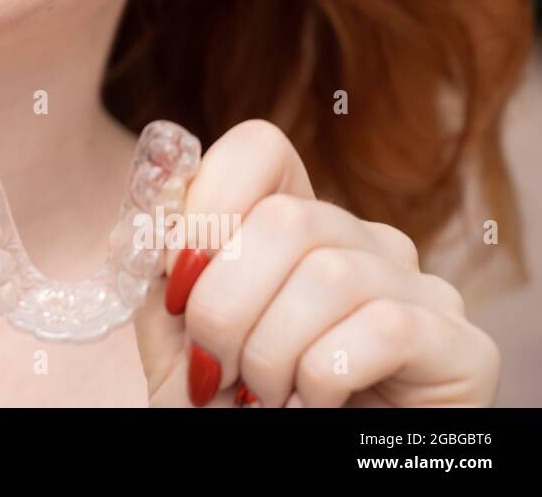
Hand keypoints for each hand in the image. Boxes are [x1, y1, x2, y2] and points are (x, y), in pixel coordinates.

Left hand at [135, 120, 498, 406]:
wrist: (278, 480)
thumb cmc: (228, 404)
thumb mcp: (171, 329)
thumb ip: (156, 257)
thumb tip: (152, 194)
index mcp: (291, 222)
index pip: (260, 148)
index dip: (207, 205)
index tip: (176, 283)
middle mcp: (360, 239)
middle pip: (286, 217)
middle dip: (224, 305)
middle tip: (213, 366)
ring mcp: (416, 287)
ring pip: (330, 276)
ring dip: (269, 352)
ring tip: (260, 395)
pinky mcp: (460, 344)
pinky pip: (384, 328)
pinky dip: (324, 378)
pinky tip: (312, 405)